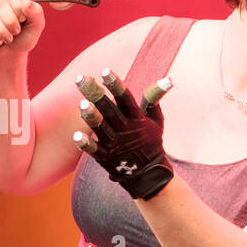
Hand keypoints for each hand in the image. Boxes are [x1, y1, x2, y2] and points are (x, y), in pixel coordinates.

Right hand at [0, 0, 44, 54]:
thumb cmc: (23, 36)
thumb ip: (36, 13)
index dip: (18, 6)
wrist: (10, 53)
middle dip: (9, 20)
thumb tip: (27, 2)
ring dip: (0, 29)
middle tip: (15, 31)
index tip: (22, 19)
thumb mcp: (36, 27)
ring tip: (8, 39)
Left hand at [72, 71, 175, 200]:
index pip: (125, 98)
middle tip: (81, 79)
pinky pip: (95, 151)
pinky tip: (77, 136)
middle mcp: (125, 130)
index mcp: (137, 119)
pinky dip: (87, 144)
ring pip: (102, 128)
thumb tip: (168, 79)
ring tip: (82, 104)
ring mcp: (115, 145)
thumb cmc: (151, 143)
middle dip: (96, 94)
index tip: (105, 71)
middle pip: (109, 110)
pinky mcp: (106, 159)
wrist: (150, 175)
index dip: (115, 85)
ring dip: (92, 117)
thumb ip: (155, 99)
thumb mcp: (157, 121)